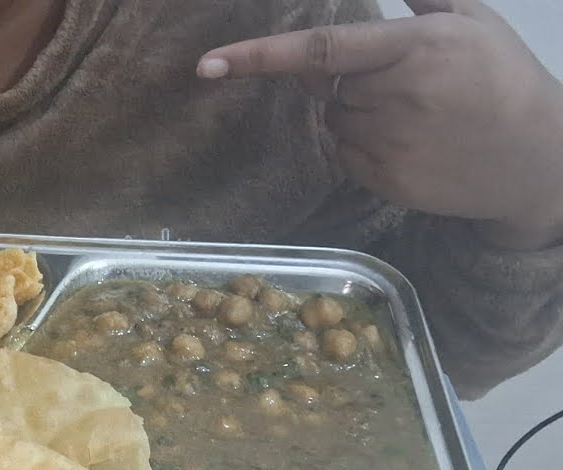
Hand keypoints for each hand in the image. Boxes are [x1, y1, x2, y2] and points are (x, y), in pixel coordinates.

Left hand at [197, 0, 562, 249]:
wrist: (538, 159)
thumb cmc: (503, 80)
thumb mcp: (474, 20)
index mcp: (414, 48)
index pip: (319, 51)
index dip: (257, 57)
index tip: (208, 65)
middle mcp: (395, 97)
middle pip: (328, 89)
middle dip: (351, 85)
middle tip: (410, 89)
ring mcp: (388, 144)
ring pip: (336, 124)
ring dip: (360, 117)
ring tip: (418, 118)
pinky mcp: (385, 181)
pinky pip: (346, 157)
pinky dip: (366, 149)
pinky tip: (413, 145)